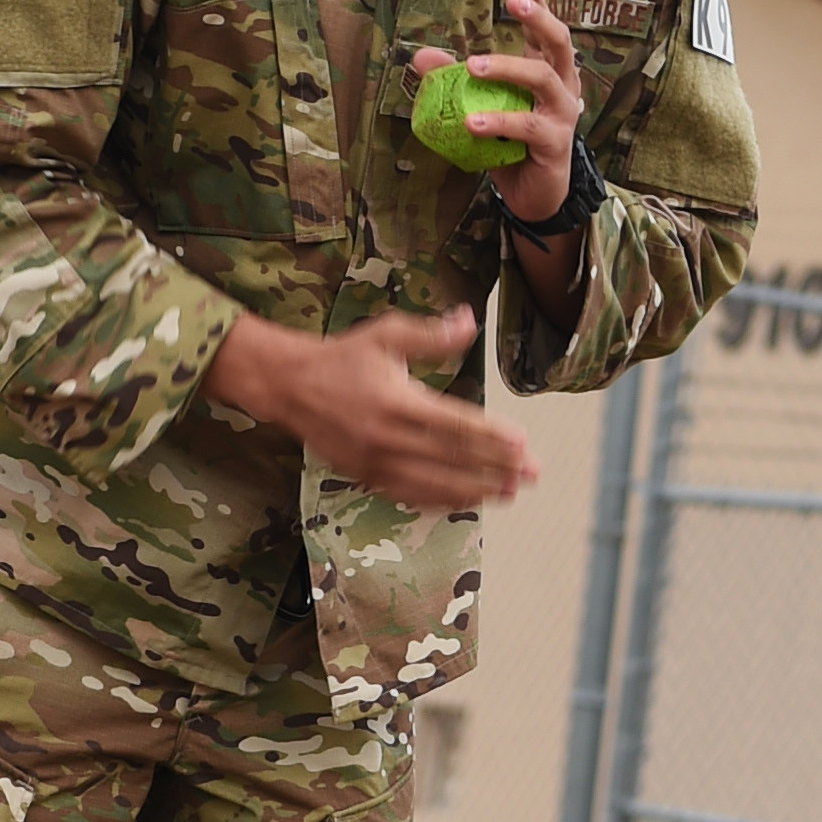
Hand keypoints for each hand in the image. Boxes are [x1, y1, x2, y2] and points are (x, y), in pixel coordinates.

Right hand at [209, 308, 538, 507]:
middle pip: (452, 459)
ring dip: (476, 490)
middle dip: (497, 468)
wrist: (290, 386)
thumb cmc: (342, 357)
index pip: (454, 425)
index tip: (521, 443)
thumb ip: (431, 335)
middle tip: (532, 474)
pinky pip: (412, 496)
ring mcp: (376, 464)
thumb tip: (469, 321)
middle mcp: (387, 439)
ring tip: (511, 492)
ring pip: (435, 485)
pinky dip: (443, 500)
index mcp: (396, 402)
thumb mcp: (386, 334)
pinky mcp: (367, 478)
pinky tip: (469, 500)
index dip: (491, 437)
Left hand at [411, 0, 584, 224]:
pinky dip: (498, 121)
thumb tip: (420, 57)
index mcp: (548, 71)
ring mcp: (562, 114)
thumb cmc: (511, 145)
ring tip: (472, 66)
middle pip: (558, 41)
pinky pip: (527, 126)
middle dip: (537, 17)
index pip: (546, 28)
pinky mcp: (554, 143)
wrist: (533, 196)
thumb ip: (456, 81)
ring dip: (506, 67)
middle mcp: (562, 86)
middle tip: (511, 2)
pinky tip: (471, 123)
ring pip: (541, 77)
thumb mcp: (482, 108)